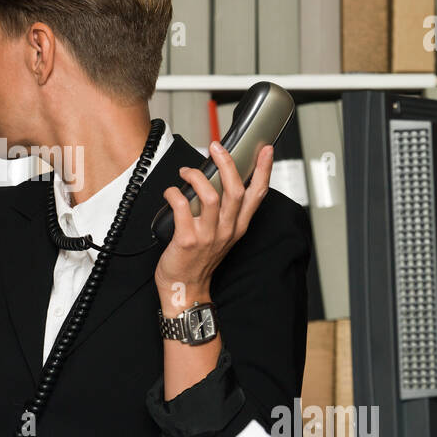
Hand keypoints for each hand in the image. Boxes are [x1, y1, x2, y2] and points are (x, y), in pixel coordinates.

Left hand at [153, 143, 273, 305]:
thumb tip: (214, 180)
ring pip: (210, 196)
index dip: (264, 170)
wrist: (184, 288)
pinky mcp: (187, 240)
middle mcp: (226, 229)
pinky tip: (170, 192)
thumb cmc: (198, 260)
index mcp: (237, 226)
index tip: (265, 149)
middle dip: (227, 163)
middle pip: (236, 190)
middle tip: (216, 147)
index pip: (257, 194)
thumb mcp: (220, 235)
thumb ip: (222, 211)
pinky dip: (174, 193)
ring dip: (196, 177)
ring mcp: (208, 235)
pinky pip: (182, 206)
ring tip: (186, 172)